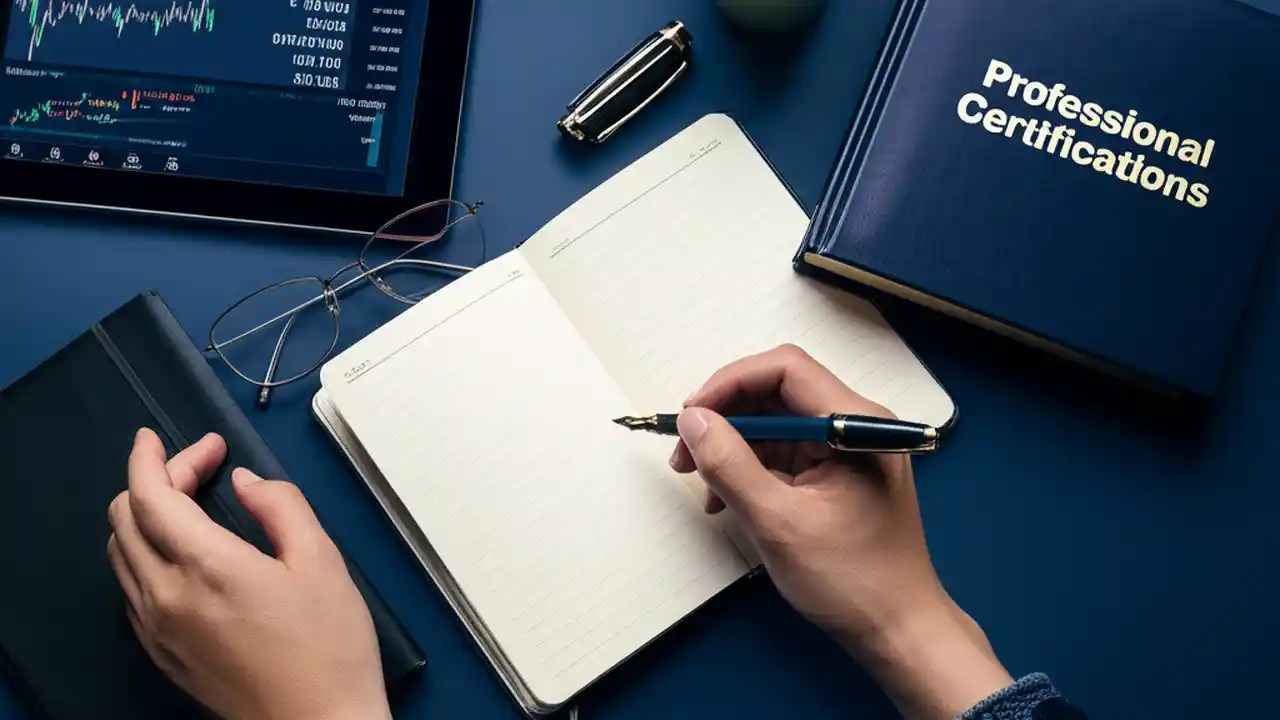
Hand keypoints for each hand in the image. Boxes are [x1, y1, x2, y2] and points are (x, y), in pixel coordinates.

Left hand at [106, 428, 388, 719]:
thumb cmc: (329, 649)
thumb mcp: (322, 561)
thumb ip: (281, 508)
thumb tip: (248, 482)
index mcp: (207, 568)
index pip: (150, 496)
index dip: (152, 458)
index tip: (164, 438)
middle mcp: (168, 597)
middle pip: (126, 520)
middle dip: (156, 481)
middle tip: (202, 468)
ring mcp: (160, 629)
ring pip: (122, 555)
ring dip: (146, 516)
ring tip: (190, 503)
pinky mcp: (164, 653)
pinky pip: (133, 590)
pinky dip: (146, 554)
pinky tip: (184, 553)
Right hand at [671, 345, 1011, 719]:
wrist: (897, 630)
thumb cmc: (852, 580)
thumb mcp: (779, 523)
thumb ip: (731, 466)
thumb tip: (692, 420)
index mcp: (856, 424)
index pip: (786, 369)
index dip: (730, 382)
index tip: (691, 415)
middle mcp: (854, 425)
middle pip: (776, 392)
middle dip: (725, 417)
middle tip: (684, 453)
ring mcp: (846, 449)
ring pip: (774, 423)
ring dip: (731, 446)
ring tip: (699, 481)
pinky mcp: (835, 473)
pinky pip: (783, 453)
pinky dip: (749, 469)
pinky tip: (725, 499)